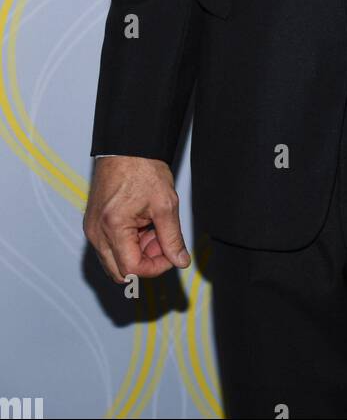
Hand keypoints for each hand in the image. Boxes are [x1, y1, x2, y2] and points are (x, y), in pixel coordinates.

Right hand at [83, 156, 190, 282]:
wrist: (127, 147)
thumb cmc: (142, 167)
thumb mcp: (165, 204)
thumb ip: (173, 238)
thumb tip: (180, 260)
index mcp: (112, 227)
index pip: (132, 269)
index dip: (155, 267)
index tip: (170, 255)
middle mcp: (97, 232)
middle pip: (119, 271)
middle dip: (145, 262)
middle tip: (162, 242)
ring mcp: (93, 228)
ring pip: (114, 261)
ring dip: (137, 253)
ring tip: (153, 230)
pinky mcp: (94, 223)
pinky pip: (110, 247)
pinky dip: (128, 243)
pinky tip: (142, 226)